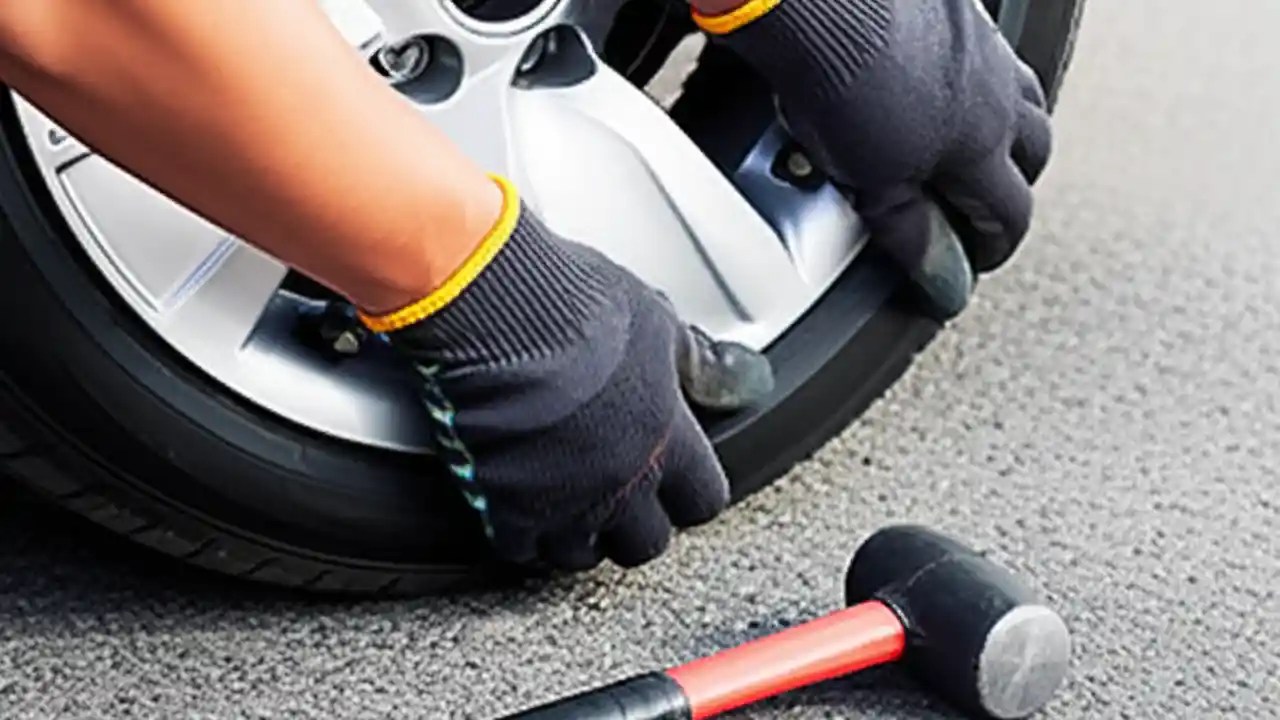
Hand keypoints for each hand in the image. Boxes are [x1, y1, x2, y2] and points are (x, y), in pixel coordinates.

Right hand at [376, 187, 772, 571]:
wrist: (493, 307)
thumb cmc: (572, 304)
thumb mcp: (655, 321)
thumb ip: (696, 364)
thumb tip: (739, 378)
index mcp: (668, 442)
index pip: (705, 501)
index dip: (688, 489)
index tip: (673, 474)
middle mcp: (622, 483)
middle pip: (645, 542)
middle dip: (634, 520)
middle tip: (616, 486)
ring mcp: (563, 502)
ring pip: (582, 553)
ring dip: (575, 530)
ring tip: (563, 495)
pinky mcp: (506, 508)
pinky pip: (521, 548)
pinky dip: (519, 531)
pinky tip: (514, 496)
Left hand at [706, 0, 1051, 274]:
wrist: (824, 6)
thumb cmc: (845, 84)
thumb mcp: (871, 185)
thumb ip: (910, 231)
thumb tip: (940, 275)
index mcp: (982, 144)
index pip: (1012, 211)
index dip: (996, 243)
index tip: (977, 257)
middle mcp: (995, 89)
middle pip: (1034, 145)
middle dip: (1016, 181)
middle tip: (985, 202)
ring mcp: (978, 40)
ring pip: (1019, 90)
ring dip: (1007, 122)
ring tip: (975, 139)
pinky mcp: (953, 8)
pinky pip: (985, 46)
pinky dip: (975, 72)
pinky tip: (942, 75)